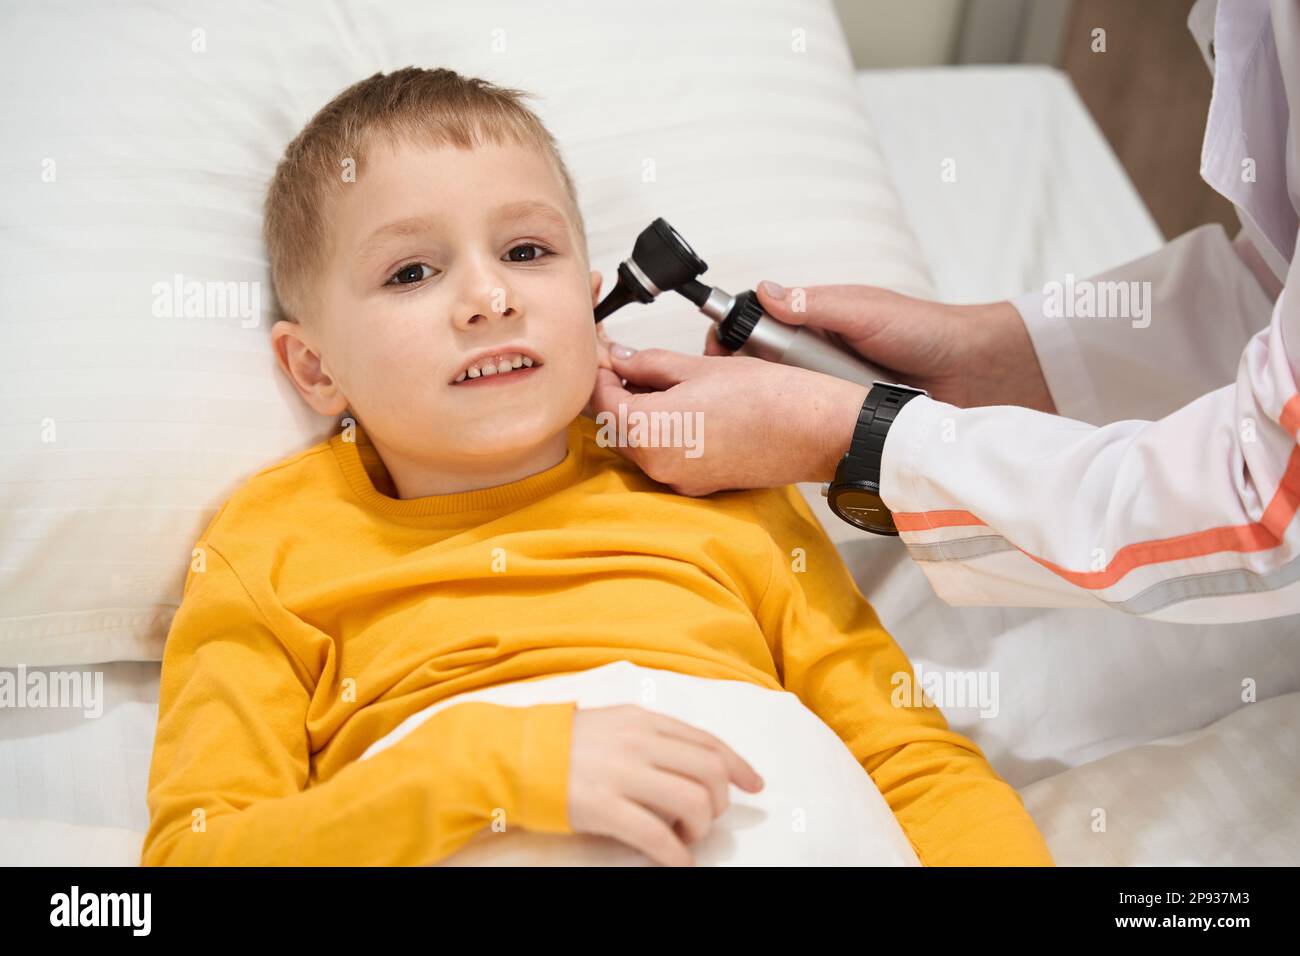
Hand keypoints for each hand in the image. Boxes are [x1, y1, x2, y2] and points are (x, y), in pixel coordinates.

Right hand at [566, 704, 763, 866]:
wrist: (515, 755)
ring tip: (684, 838)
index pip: (708, 742)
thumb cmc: (565, 743)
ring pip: (693, 801)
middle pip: (710, 772)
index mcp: (645, 720)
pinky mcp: (605, 806)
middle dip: (719, 802)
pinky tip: (676, 862)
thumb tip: (694, 761)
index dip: (738, 766)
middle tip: (704, 820)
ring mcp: (623, 773)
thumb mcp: (616, 722)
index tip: (754, 785)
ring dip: (700, 829)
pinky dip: (677, 855)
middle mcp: (641, 742)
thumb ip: (653, 736)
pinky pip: (657, 836)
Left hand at [591, 349, 869, 494]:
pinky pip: (665, 457)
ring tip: (662, 381)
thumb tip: (622, 358)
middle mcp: (656, 464)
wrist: (814, 432)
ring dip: (640, 413)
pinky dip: (664, 433)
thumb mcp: (699, 367)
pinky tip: (684, 408)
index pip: (600, 399)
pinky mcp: (699, 485)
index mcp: (647, 430)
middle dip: (617, 392)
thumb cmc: (766, 397)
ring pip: (638, 444)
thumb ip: (651, 364)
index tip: (608, 352)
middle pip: (615, 426)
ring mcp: (677, 479)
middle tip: (631, 360)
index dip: (600, 370)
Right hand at [706, 282, 1056, 412]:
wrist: (974, 374)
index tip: (714, 360)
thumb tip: (764, 292)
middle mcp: (814, 356)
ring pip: (780, 402)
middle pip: (758, 370)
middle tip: (743, 393)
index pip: (753, 328)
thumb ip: (814, 304)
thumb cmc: (924, 331)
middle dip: (747, 381)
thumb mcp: (864, 311)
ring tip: (770, 419)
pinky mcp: (841, 419)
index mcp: (813, 321)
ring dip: (779, 409)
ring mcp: (826, 390)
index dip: (729, 343)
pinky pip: (809, 427)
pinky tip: (793, 440)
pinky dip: (802, 432)